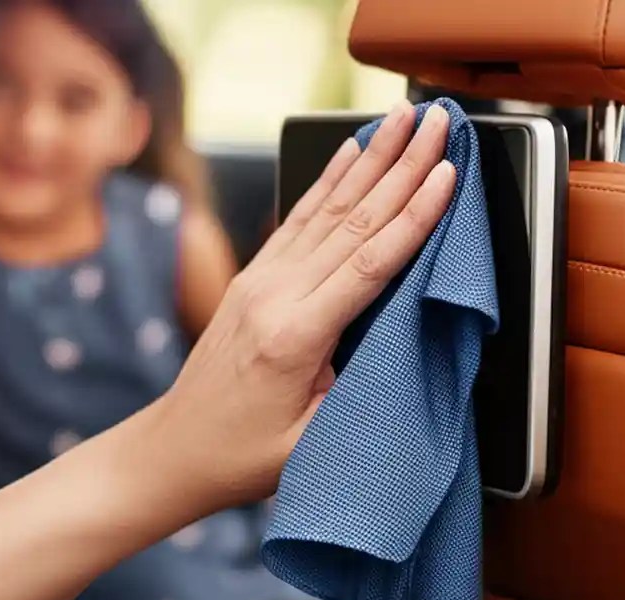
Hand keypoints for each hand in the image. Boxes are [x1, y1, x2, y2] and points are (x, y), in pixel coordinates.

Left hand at [150, 100, 454, 509]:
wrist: (176, 448)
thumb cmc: (243, 456)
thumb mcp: (311, 444)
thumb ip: (359, 392)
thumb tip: (408, 340)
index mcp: (293, 336)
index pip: (367, 263)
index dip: (414, 217)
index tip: (448, 176)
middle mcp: (273, 295)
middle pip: (351, 220)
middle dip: (401, 167)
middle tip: (436, 123)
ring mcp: (259, 281)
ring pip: (325, 208)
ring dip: (370, 159)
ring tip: (401, 118)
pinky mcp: (253, 278)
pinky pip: (298, 219)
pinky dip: (328, 181)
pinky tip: (349, 151)